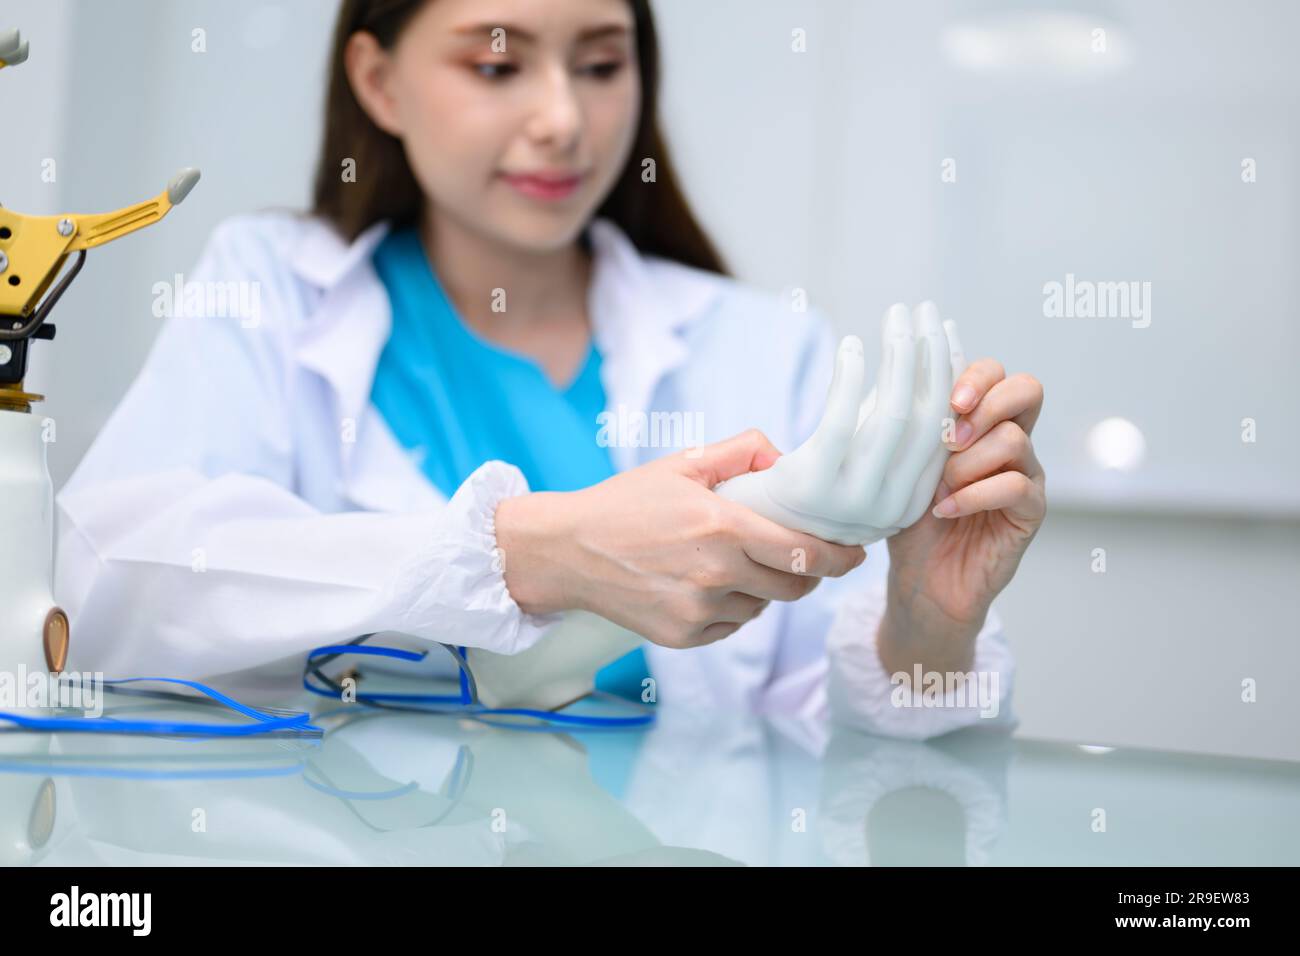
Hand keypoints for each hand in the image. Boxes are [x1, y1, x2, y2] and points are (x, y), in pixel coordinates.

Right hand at [495, 429, 865, 648]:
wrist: (567, 551)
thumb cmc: (625, 503)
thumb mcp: (682, 464)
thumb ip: (740, 452)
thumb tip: (785, 457)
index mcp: (722, 526)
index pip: (805, 551)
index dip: (840, 557)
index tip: (854, 553)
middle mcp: (715, 573)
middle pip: (794, 586)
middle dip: (807, 573)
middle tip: (800, 557)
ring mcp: (699, 610)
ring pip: (762, 607)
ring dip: (763, 589)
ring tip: (734, 565)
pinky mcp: (684, 636)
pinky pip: (731, 625)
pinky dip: (731, 608)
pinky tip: (705, 585)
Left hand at [714, 302, 964, 544]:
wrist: (738, 536)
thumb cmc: (797, 488)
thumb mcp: (857, 459)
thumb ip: (887, 423)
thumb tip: (916, 361)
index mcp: (908, 504)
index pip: (944, 429)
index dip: (949, 375)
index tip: (942, 332)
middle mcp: (889, 509)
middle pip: (929, 419)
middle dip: (932, 357)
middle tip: (924, 311)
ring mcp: (852, 502)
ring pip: (893, 416)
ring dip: (899, 355)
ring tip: (896, 315)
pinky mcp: (812, 487)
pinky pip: (842, 421)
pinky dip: (850, 378)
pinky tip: (850, 345)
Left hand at [878, 361, 1045, 673]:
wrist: (921, 581)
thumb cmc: (908, 519)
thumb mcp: (900, 466)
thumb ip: (910, 425)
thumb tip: (896, 378)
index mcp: (981, 422)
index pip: (997, 372)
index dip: (976, 375)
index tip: (948, 401)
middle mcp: (1012, 442)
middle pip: (1027, 390)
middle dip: (985, 405)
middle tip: (949, 439)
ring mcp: (1027, 475)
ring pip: (1014, 440)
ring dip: (967, 462)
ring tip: (938, 489)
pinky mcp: (1030, 512)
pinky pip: (1015, 486)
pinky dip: (973, 496)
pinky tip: (945, 510)